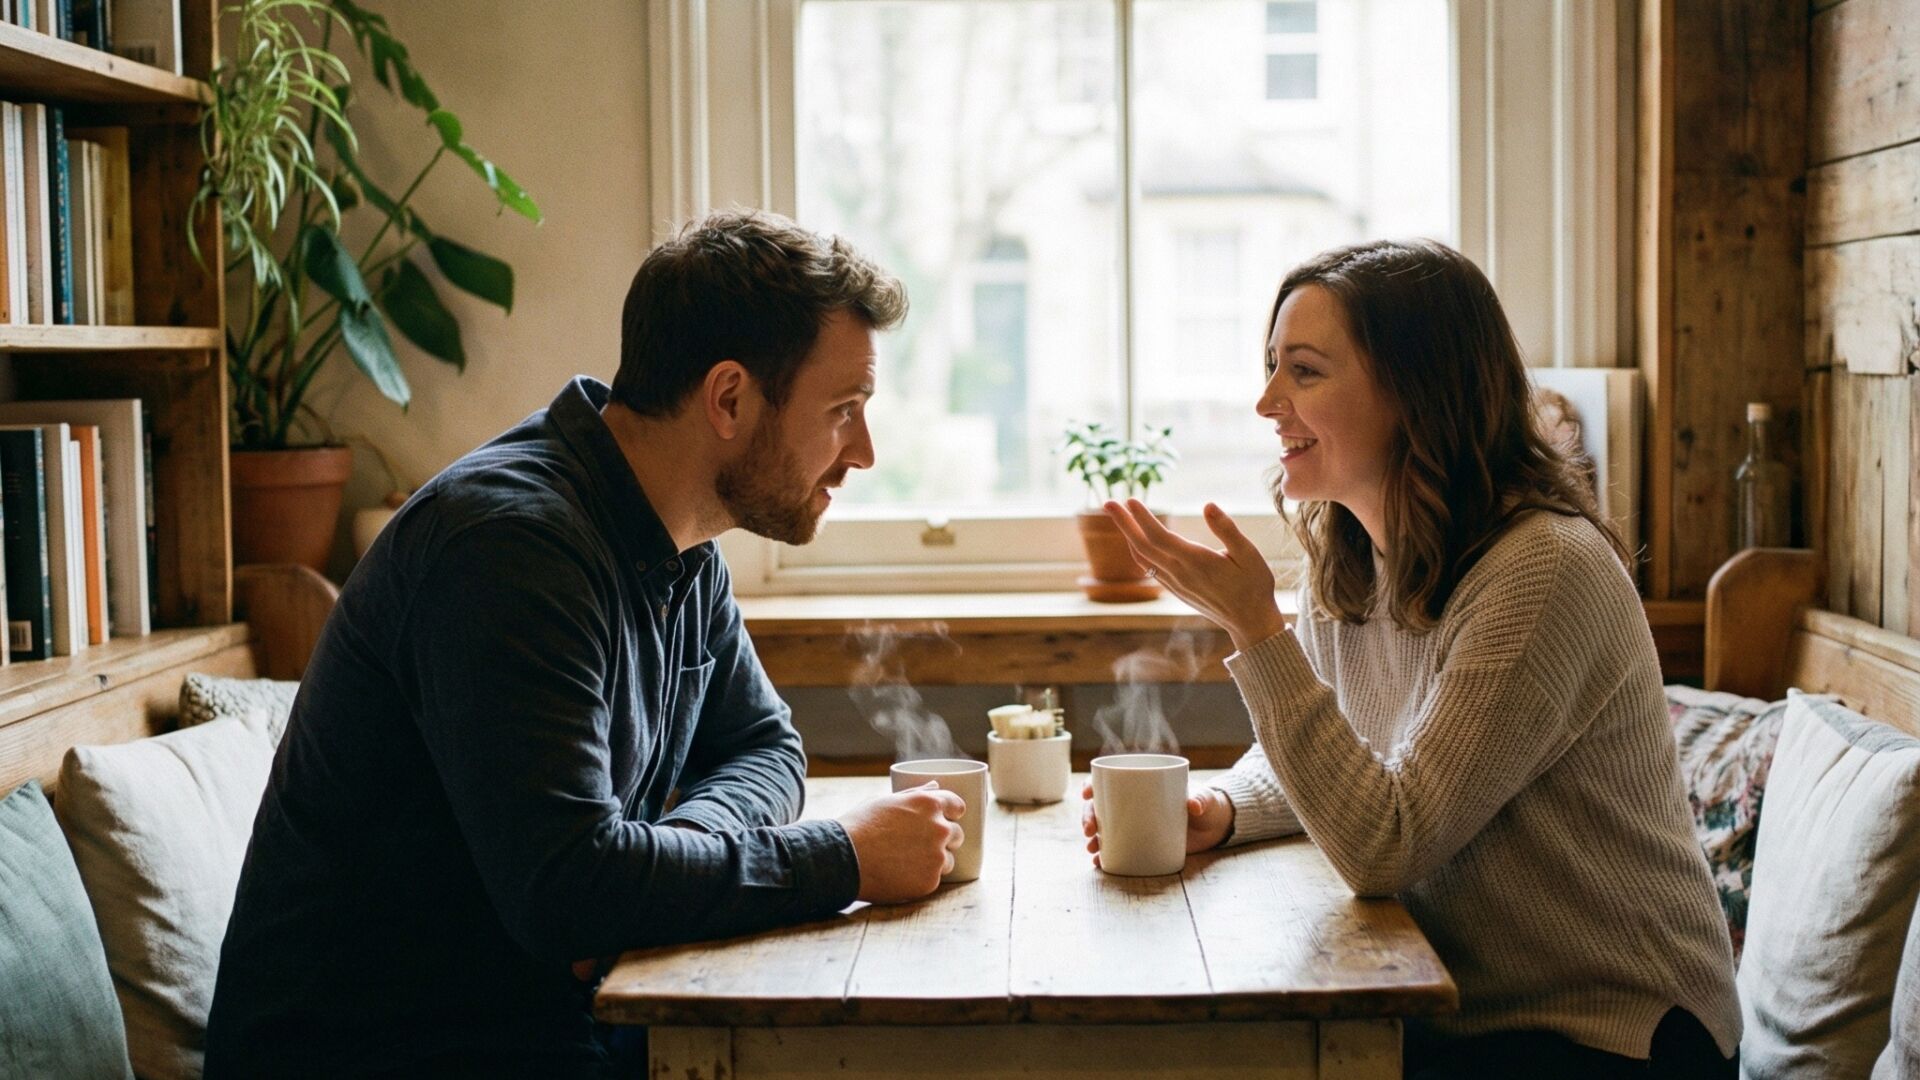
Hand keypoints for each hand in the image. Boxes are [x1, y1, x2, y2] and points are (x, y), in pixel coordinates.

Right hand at [836, 782, 965, 902]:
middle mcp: (939, 828)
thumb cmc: (860, 826)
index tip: (943, 819)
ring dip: (934, 861)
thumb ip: (915, 794)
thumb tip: (935, 787)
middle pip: (957, 835)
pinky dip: (921, 878)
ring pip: (947, 860)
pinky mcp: (930, 881)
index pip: (958, 806)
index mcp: (929, 804)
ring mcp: (936, 856)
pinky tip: (901, 875)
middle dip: (943, 839)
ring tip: (905, 862)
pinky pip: (934, 879)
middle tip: (917, 845)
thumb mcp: (885, 801)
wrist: (843, 858)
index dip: (951, 813)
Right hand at [1080, 782, 1234, 868]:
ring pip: (1104, 829)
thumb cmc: (1207, 803)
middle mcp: (1133, 805)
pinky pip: (1118, 849)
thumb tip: (1194, 805)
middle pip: (1101, 807)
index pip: (1110, 781)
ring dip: (1093, 838)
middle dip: (1088, 816)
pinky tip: (1099, 862)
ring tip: (1091, 849)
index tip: (1088, 793)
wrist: (1215, 825)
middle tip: (1089, 829)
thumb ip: (1201, 798)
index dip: (1094, 785)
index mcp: (1142, 786)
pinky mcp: (1142, 844)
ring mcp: (1136, 825)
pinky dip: (1106, 856)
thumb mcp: (1204, 797)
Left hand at [1103, 499, 1284, 652]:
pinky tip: (1135, 541)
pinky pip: (1149, 569)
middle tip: (1107, 502)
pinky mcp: (1176, 590)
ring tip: (1117, 516)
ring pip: (1143, 558)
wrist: (1250, 621)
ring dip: (1127, 535)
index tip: (1129, 500)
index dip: (1142, 518)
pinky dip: (1138, 552)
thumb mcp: (1249, 554)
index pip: (1160, 536)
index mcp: (1197, 561)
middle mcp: (1180, 573)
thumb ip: (1227, 529)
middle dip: (1124, 523)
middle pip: (1143, 545)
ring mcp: (1176, 583)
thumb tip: (1208, 505)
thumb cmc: (1254, 585)